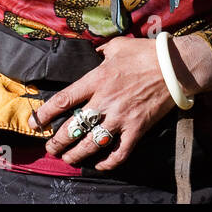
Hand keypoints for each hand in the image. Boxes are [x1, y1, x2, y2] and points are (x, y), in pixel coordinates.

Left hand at [28, 35, 175, 171]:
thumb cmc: (145, 53)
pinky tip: (99, 165)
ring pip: (92, 144)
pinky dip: (108, 163)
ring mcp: (121, 117)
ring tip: (68, 158)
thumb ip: (100, 52)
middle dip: (58, 142)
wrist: (175, 67)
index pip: (63, 100)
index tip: (35, 124)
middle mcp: (105, 101)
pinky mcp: (137, 128)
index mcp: (97, 79)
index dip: (45, 114)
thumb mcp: (117, 46)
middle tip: (51, 147)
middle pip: (73, 128)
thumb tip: (93, 53)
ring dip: (77, 154)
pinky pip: (119, 152)